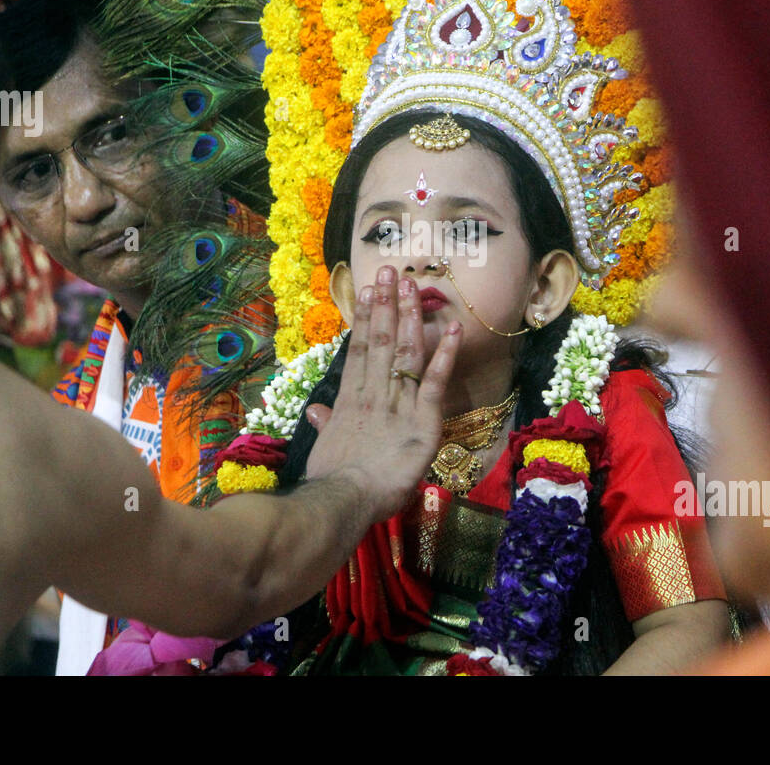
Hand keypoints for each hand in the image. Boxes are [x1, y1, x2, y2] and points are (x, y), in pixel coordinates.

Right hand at [305, 265, 460, 519]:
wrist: (344, 499)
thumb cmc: (335, 479)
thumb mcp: (327, 447)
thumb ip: (327, 424)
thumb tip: (316, 410)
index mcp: (353, 398)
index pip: (360, 350)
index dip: (365, 318)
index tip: (368, 290)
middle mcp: (375, 392)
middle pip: (380, 341)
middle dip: (386, 304)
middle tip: (390, 270)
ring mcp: (398, 403)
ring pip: (404, 352)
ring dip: (409, 316)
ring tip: (411, 284)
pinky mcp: (422, 419)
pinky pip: (435, 381)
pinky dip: (444, 354)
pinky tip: (453, 329)